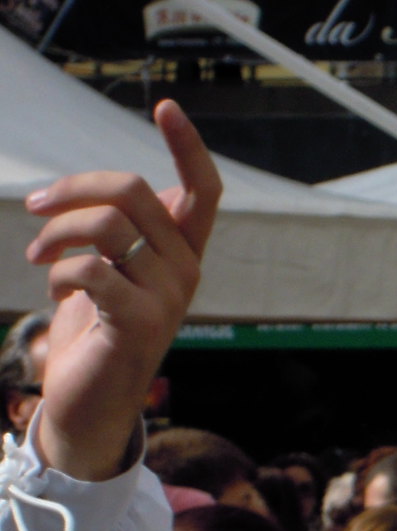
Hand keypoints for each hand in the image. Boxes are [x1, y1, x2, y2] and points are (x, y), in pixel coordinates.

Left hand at [23, 101, 221, 481]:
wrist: (91, 400)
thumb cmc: (95, 329)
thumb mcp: (111, 271)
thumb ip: (122, 234)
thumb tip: (110, 194)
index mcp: (181, 255)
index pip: (202, 193)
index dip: (188, 147)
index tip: (166, 106)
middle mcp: (185, 273)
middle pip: (134, 192)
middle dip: (74, 188)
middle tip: (36, 207)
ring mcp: (168, 301)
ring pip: (107, 225)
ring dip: (56, 232)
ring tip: (37, 253)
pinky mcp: (140, 324)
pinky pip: (91, 268)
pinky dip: (61, 272)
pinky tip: (56, 290)